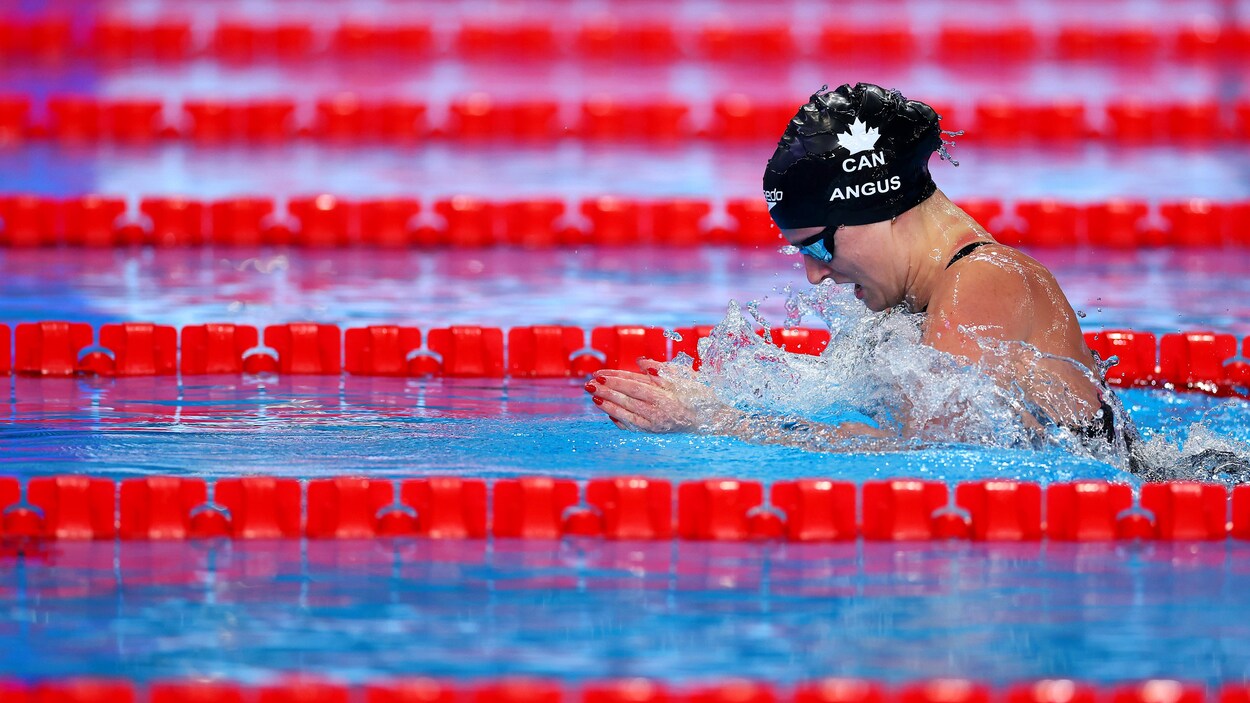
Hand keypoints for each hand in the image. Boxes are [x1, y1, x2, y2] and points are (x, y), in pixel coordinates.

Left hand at [585, 359, 724, 433]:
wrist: (712, 419)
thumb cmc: (698, 394)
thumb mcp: (683, 376)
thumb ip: (660, 369)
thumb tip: (640, 363)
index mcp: (664, 396)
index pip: (633, 386)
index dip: (614, 380)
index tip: (599, 374)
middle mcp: (657, 412)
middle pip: (626, 399)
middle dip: (606, 391)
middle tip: (588, 384)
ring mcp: (655, 425)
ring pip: (626, 414)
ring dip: (608, 405)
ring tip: (594, 397)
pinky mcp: (655, 433)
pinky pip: (633, 427)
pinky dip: (619, 420)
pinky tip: (609, 413)